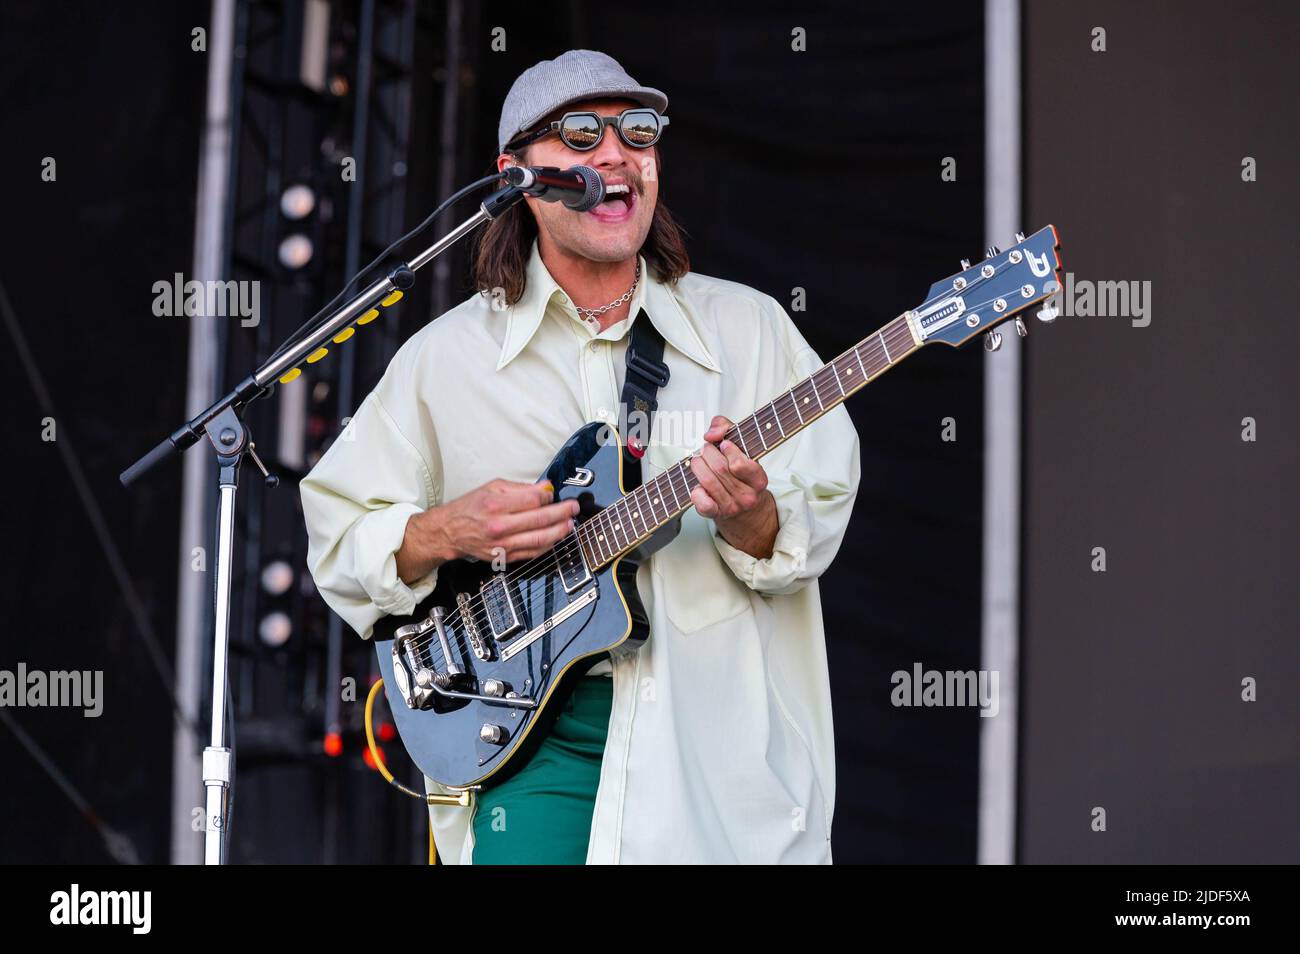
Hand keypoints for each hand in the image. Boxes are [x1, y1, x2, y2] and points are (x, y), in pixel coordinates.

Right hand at [397, 478, 578, 581]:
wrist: (450, 532)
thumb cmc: (470, 507)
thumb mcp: (492, 488)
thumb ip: (520, 488)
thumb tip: (545, 488)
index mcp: (496, 505)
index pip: (532, 500)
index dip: (549, 497)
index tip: (556, 494)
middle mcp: (500, 526)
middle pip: (540, 520)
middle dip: (562, 513)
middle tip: (573, 508)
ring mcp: (503, 544)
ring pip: (540, 539)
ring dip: (560, 531)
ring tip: (570, 524)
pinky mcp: (505, 556)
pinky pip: (533, 553)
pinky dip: (548, 545)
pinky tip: (556, 537)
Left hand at [689, 415, 779, 559]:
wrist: (746, 510)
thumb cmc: (742, 473)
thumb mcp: (743, 447)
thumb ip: (727, 428)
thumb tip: (711, 434)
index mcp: (759, 479)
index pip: (740, 464)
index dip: (728, 450)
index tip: (723, 445)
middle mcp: (747, 495)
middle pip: (720, 469)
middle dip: (707, 453)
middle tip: (705, 449)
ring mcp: (732, 506)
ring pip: (708, 482)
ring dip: (698, 466)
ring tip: (698, 460)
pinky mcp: (716, 514)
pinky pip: (703, 504)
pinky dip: (696, 492)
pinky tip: (698, 485)